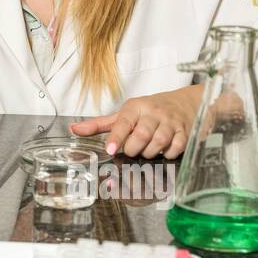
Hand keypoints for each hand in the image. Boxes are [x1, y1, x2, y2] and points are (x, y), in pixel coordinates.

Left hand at [70, 85, 202, 158]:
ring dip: (150, 153)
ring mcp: (170, 122)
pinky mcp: (184, 132)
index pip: (123, 123)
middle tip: (132, 150)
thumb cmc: (148, 111)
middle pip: (141, 136)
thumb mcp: (124, 114)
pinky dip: (168, 154)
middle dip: (134, 149)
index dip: (116, 137)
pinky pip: (175, 148)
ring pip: (158, 143)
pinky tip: (164, 151)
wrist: (184, 103)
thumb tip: (74, 130)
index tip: (110, 150)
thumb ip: (100, 124)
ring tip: (147, 150)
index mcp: (135, 107)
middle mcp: (153, 113)